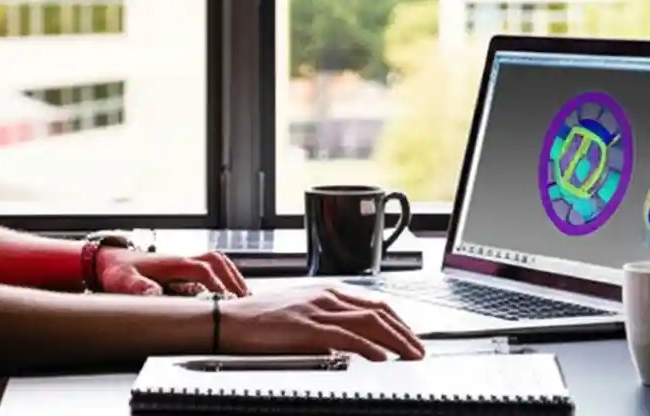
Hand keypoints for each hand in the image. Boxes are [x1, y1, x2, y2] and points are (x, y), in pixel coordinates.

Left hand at [96, 248, 249, 297]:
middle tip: (244, 301)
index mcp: (172, 263)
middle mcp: (183, 258)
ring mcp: (185, 260)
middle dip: (233, 280)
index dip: (217, 285)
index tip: (227, 301)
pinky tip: (230, 289)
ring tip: (244, 296)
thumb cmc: (118, 272)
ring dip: (233, 276)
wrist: (110, 260)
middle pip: (217, 262)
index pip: (203, 270)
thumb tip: (155, 294)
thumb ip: (138, 287)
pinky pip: (213, 265)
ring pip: (218, 261)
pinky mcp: (184, 265)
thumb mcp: (122, 281)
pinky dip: (226, 274)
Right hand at [218, 285, 424, 361]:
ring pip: (369, 321)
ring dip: (396, 340)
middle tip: (420, 349)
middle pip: (379, 310)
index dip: (398, 321)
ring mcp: (317, 310)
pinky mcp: (306, 327)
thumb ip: (325, 323)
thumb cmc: (258, 320)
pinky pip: (346, 336)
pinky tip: (381, 358)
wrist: (229, 320)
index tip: (411, 337)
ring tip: (411, 355)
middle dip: (405, 331)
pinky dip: (368, 346)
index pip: (374, 303)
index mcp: (326, 292)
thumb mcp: (299, 315)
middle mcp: (326, 297)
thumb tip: (349, 341)